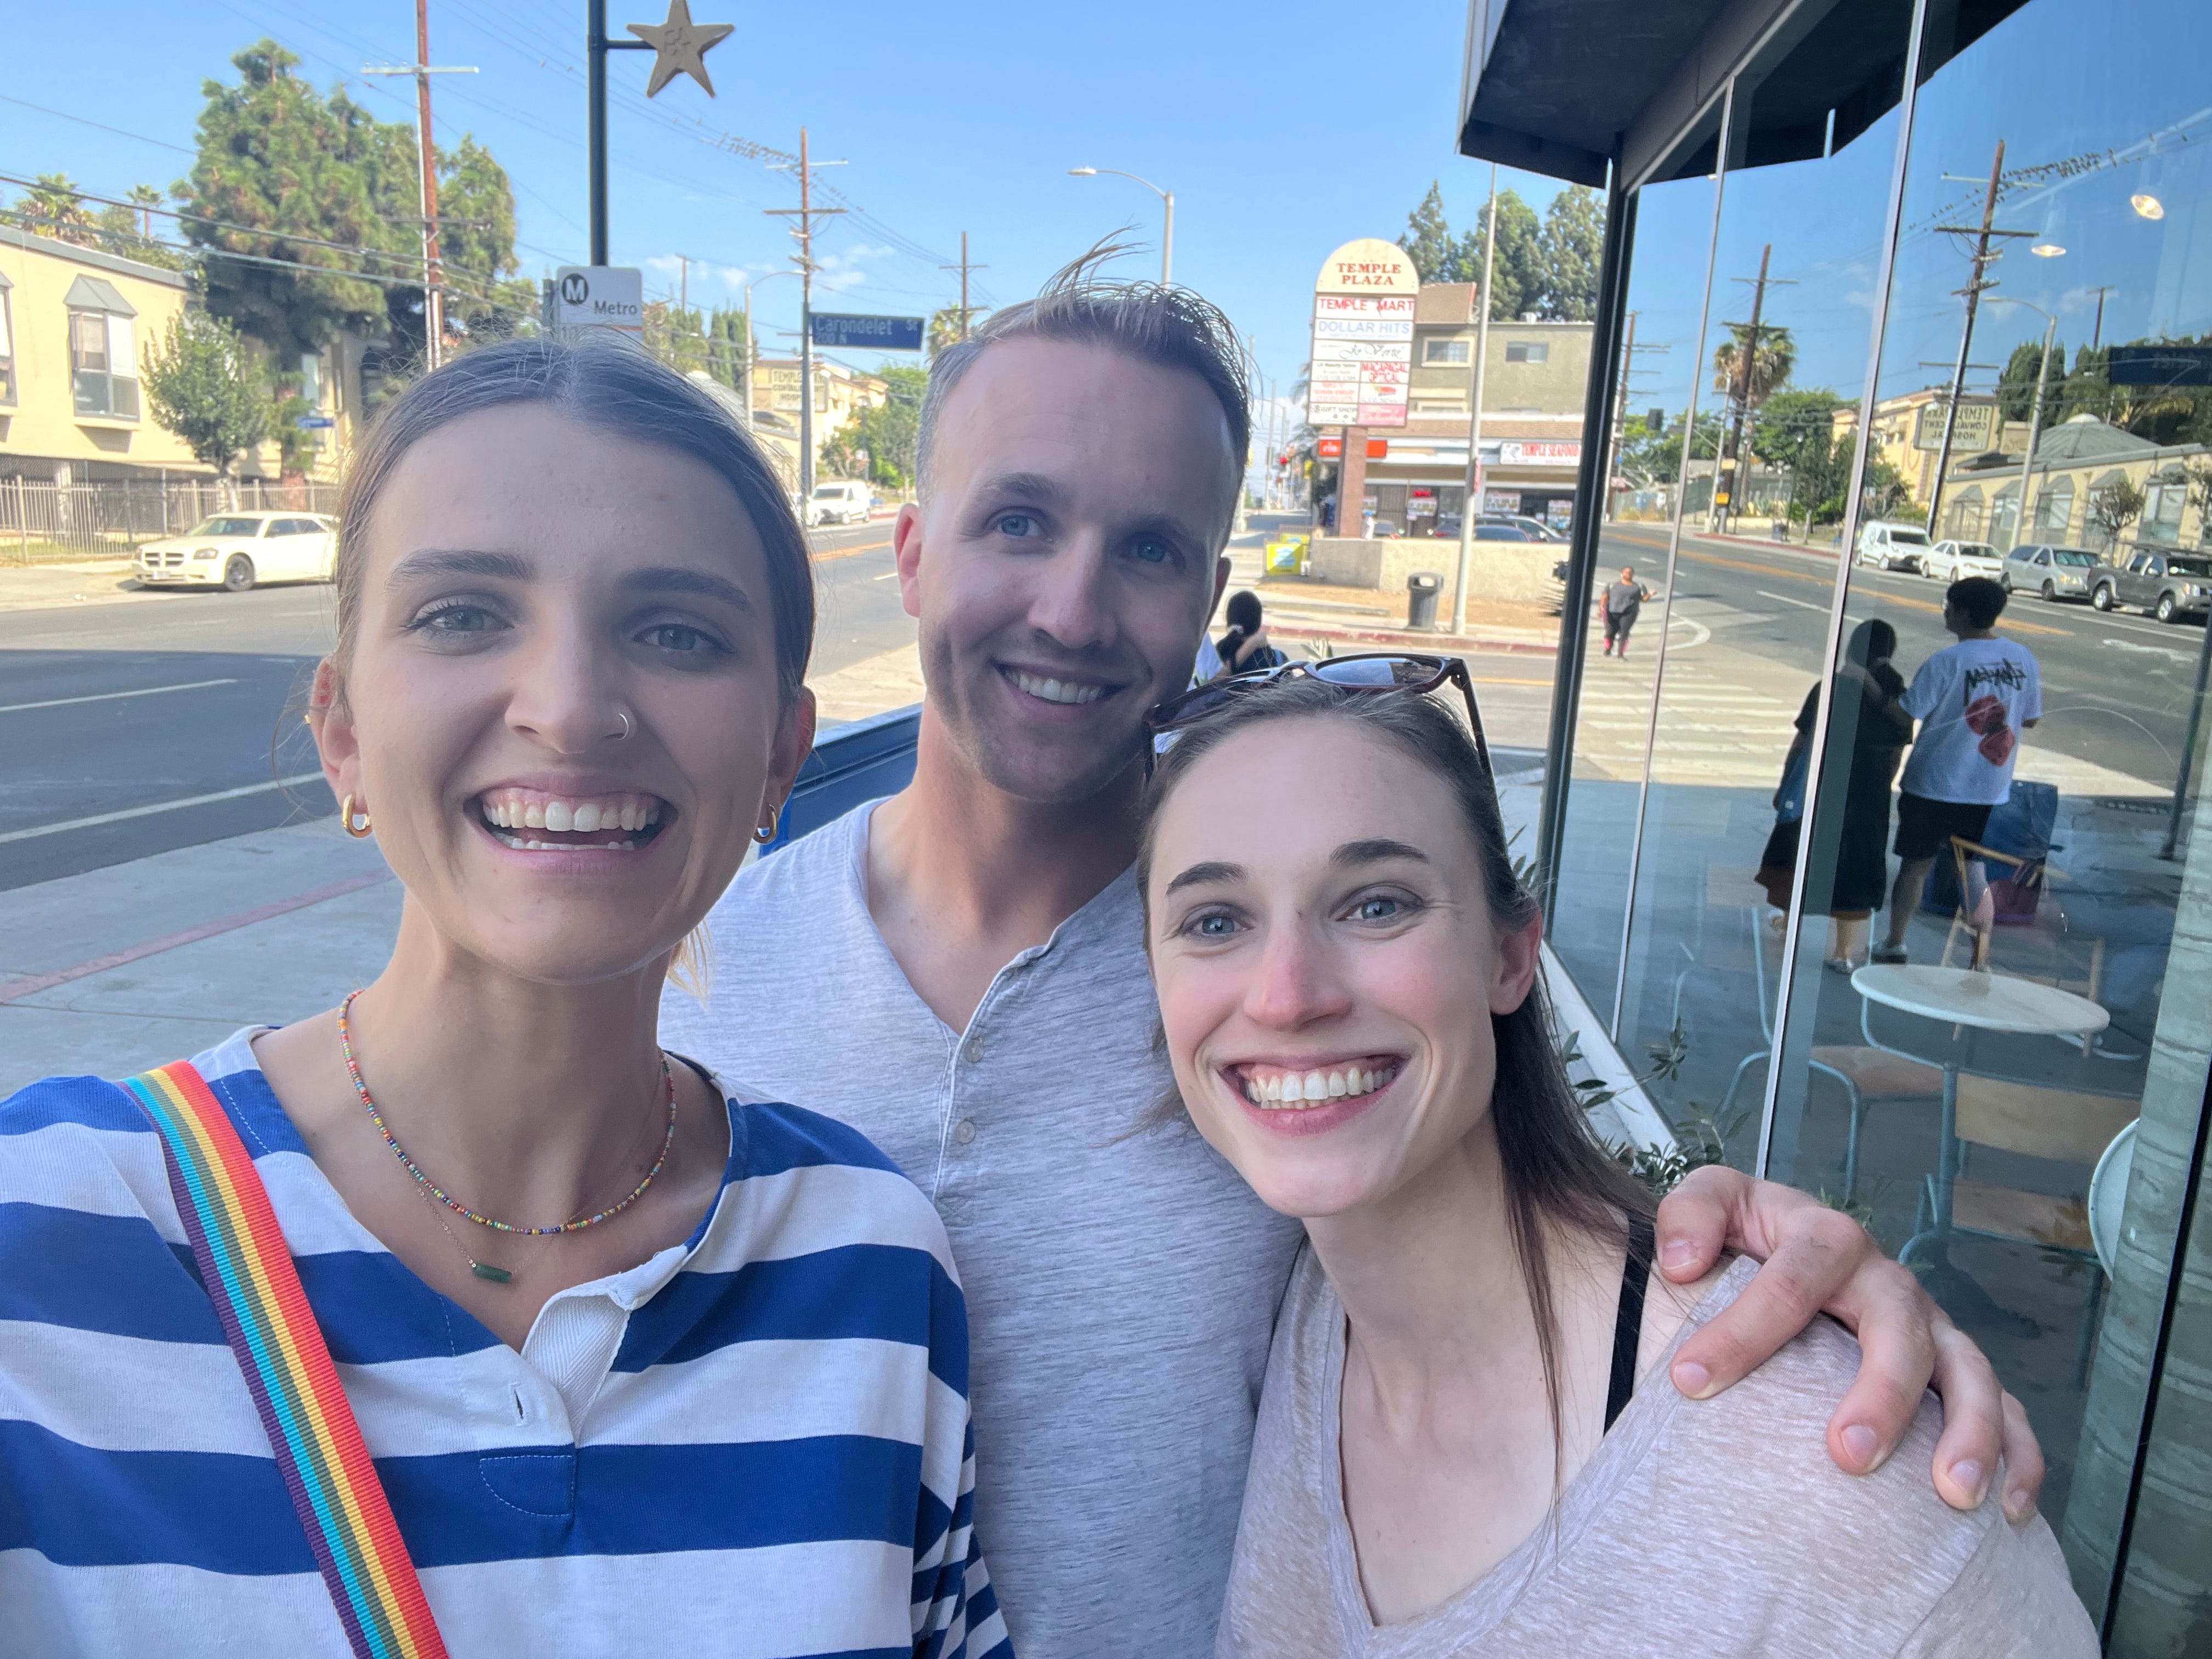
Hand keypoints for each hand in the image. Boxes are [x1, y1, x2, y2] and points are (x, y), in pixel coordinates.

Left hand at [1654, 1166, 2043, 1518]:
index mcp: (1824, 1237)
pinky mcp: (1954, 1372)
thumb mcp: (1712, 1206)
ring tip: (1953, 1495)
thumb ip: (1688, 1215)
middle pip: (1901, 1326)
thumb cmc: (1743, 1241)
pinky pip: (2009, 1413)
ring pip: (1970, 1373)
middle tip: (1847, 1455)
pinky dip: (2018, 1457)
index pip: (1795, 1275)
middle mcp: (1886, 1281)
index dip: (1746, 1328)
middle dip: (1882, 1393)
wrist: (1782, 1252)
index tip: (1691, 1381)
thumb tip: (1683, 1262)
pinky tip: (2007, 1510)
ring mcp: (1930, 1327)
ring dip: (1971, 1432)